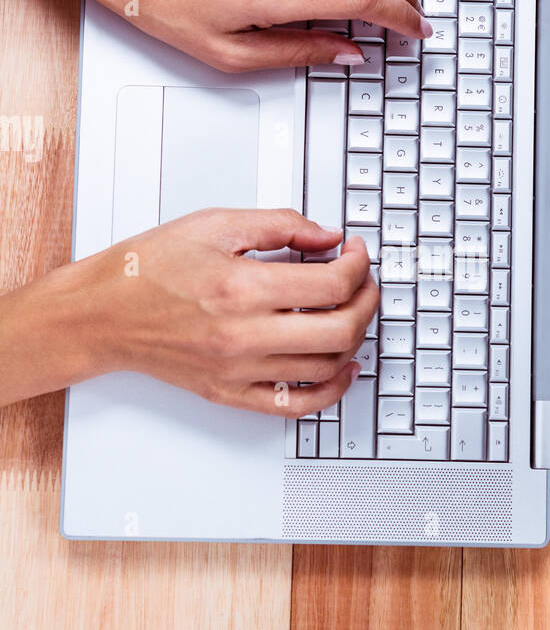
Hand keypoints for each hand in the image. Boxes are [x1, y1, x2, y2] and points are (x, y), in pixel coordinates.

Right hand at [0, 209, 378, 414]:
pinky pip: (296, 404)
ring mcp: (238, 370)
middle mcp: (243, 335)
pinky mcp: (231, 393)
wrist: (102, 314)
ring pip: (326, 367)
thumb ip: (278, 225)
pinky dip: (331, 390)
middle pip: (340, 329)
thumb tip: (327, 235)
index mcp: (240, 287)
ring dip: (354, 339)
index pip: (332, 283)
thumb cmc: (147, 269)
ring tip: (352, 313)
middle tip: (365, 281)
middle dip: (367, 300)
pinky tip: (343, 368)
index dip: (358, 264)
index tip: (356, 253)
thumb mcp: (214, 224)